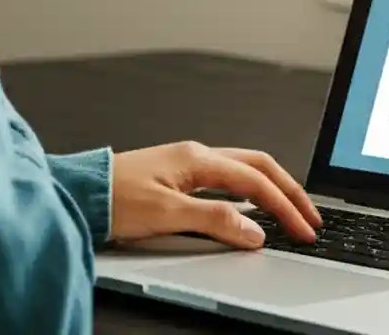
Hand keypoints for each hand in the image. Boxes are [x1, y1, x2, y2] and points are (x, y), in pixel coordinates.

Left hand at [110, 142, 322, 248]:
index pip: (257, 182)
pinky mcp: (178, 177)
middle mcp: (197, 155)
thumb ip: (214, 221)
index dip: (285, 207)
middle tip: (311, 218)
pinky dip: (251, 193)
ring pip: (245, 171)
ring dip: (272, 190)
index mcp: (198, 159)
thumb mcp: (166, 214)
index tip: (303, 230)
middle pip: (259, 167)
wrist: (77, 192)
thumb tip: (254, 232)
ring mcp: (188, 164)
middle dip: (290, 192)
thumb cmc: (111, 198)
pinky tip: (252, 209)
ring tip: (291, 212)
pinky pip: (228, 180)